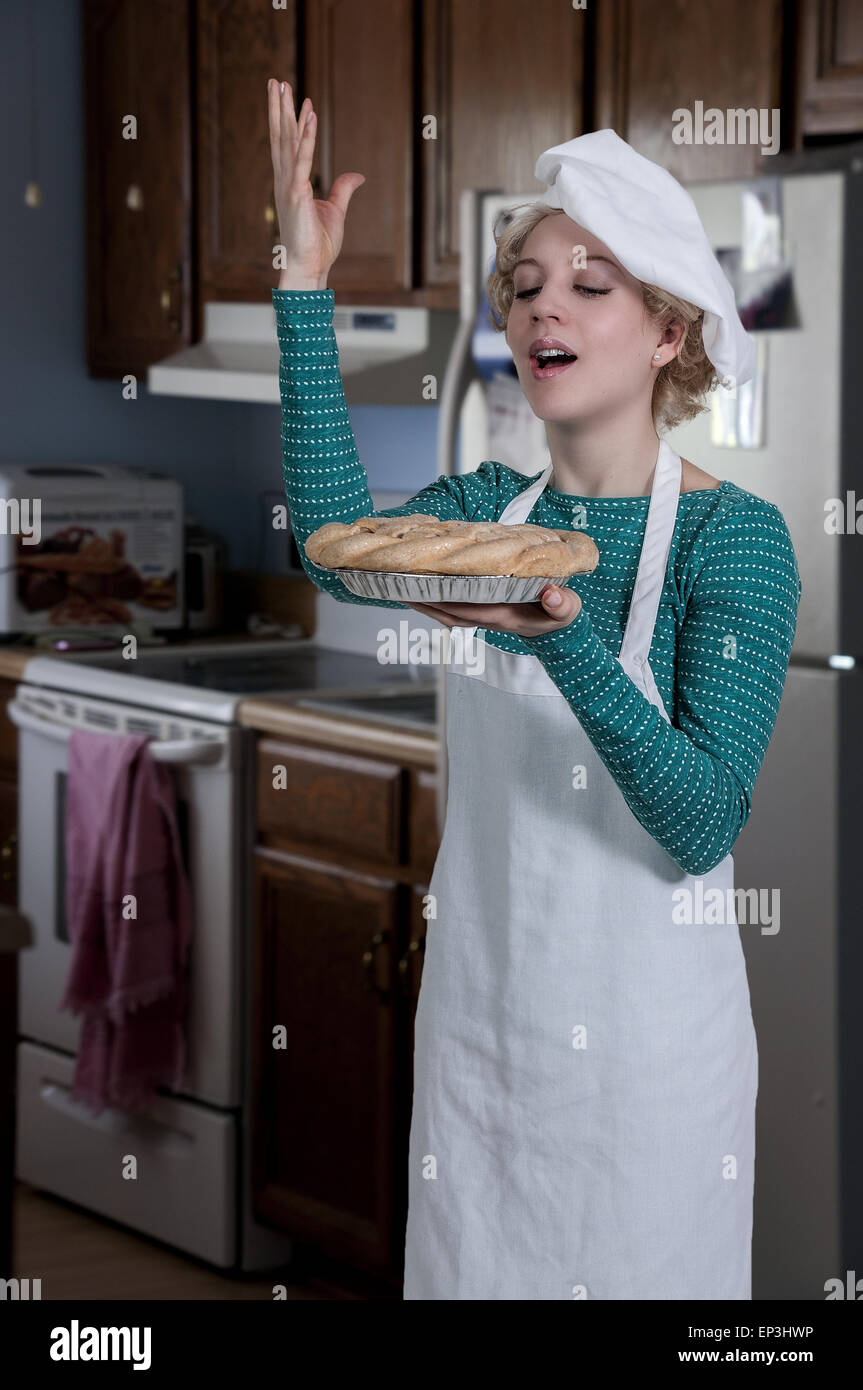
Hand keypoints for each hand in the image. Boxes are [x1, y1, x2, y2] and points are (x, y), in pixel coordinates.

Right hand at [267, 79, 365, 285]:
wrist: (310, 267)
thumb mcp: (336, 210)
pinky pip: (302, 159)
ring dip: (284, 112)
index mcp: (290, 184)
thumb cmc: (319, 245)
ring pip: (285, 141)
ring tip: (282, 86)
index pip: (289, 146)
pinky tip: (309, 114)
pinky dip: (306, 136)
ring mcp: (287, 186)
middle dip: (279, 108)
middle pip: (281, 137)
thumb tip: (357, 174)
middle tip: (275, 81)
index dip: (293, 121)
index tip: (298, 98)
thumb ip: (343, 189)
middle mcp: (284, 181)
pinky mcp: (295, 194)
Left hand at [409, 584, 581, 637]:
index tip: (427, 588)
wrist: (557, 624)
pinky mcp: (481, 611)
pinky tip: (420, 589)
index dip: (448, 600)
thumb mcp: (567, 609)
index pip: (470, 609)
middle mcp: (488, 618)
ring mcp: (483, 617)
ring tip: (400, 587)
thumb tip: (552, 594)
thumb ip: (561, 604)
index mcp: (504, 616)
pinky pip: (452, 609)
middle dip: (424, 603)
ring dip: (423, 604)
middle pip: (449, 614)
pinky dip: (434, 601)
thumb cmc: (559, 614)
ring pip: (446, 614)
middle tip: (399, 586)